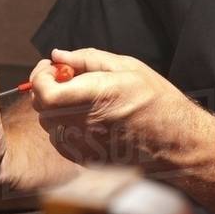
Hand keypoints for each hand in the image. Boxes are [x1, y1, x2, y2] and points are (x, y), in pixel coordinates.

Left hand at [29, 48, 196, 169]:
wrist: (175, 142)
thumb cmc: (157, 101)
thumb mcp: (127, 66)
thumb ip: (88, 59)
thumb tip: (58, 55)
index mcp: (97, 95)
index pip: (45, 92)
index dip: (40, 76)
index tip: (51, 67)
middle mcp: (86, 123)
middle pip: (42, 106)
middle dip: (46, 87)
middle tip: (65, 77)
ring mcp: (84, 145)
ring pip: (48, 123)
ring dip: (54, 107)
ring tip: (80, 98)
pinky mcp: (85, 158)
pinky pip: (59, 139)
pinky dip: (63, 125)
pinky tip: (85, 117)